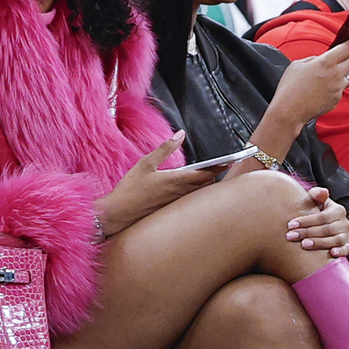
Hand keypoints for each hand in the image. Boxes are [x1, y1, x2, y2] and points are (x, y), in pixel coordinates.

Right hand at [95, 132, 215, 235]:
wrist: (118, 214)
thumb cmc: (130, 189)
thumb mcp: (146, 163)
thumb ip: (165, 148)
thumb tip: (180, 134)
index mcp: (176, 180)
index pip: (205, 173)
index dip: (219, 167)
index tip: (229, 161)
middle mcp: (180, 193)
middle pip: (206, 185)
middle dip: (213, 175)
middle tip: (219, 166)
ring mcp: (176, 204)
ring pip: (199, 193)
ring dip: (205, 185)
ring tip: (208, 176)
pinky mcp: (171, 210)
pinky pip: (189, 201)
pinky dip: (194, 193)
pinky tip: (189, 189)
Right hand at [270, 26, 348, 127]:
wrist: (289, 111)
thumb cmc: (289, 88)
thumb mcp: (298, 65)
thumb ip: (314, 59)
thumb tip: (323, 59)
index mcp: (325, 62)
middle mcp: (335, 74)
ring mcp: (338, 88)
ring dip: (348, 70)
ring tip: (337, 70)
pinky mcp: (336, 99)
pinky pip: (340, 88)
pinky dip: (335, 86)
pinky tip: (321, 89)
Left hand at [287, 187, 348, 257]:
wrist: (328, 223)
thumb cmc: (319, 212)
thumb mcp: (318, 201)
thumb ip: (317, 194)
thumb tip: (322, 192)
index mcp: (337, 210)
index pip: (321, 216)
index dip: (305, 221)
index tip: (290, 225)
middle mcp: (344, 223)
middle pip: (325, 229)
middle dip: (307, 233)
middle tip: (291, 236)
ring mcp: (346, 235)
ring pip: (334, 240)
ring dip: (319, 243)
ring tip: (304, 244)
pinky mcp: (347, 245)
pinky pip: (347, 249)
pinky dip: (340, 251)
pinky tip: (331, 253)